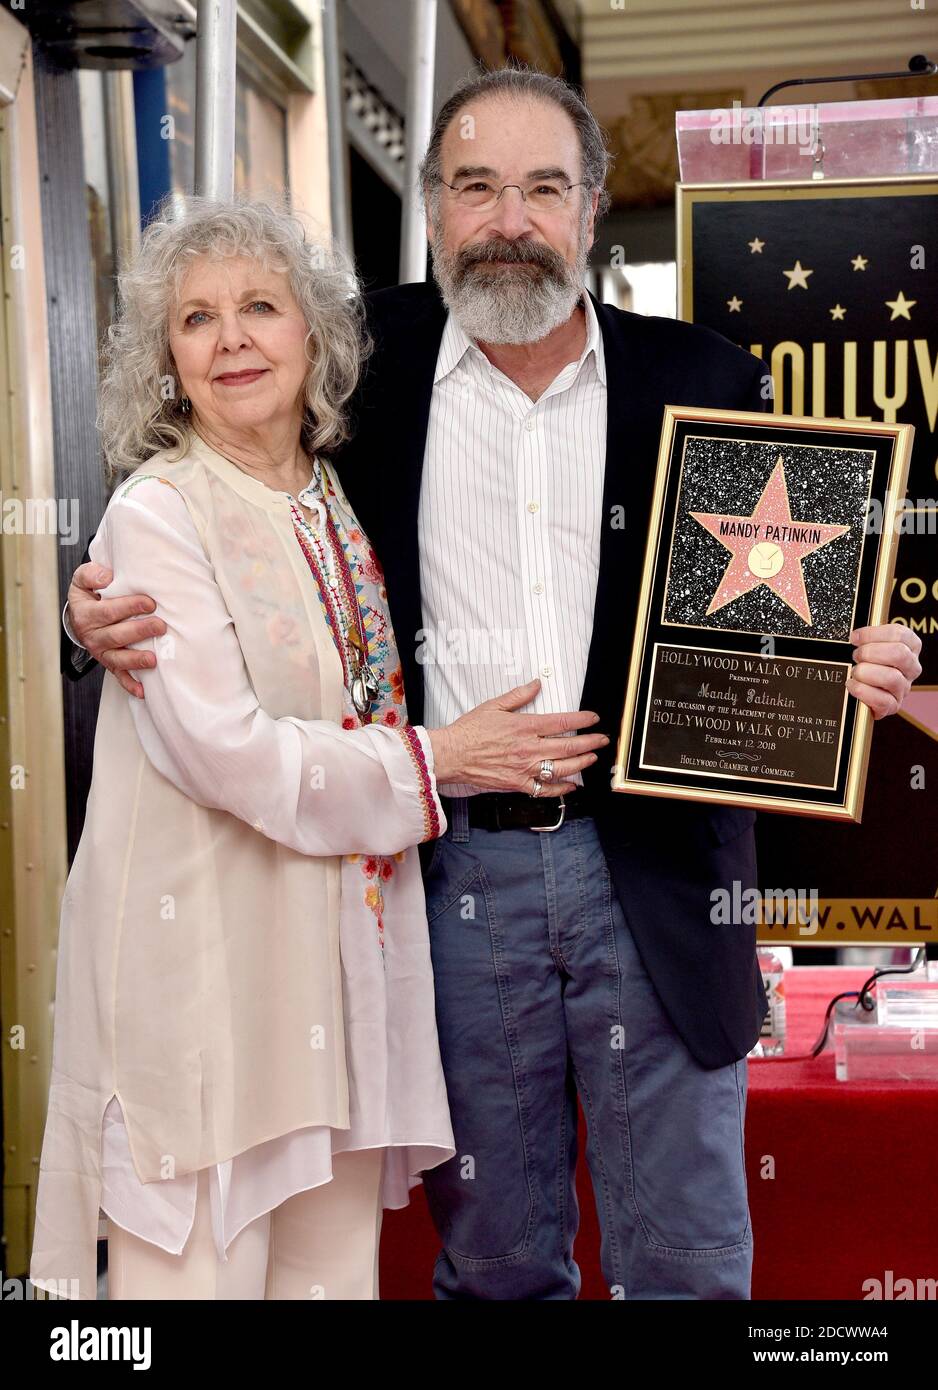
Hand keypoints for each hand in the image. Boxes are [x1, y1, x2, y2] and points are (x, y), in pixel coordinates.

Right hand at [67, 562, 165, 698]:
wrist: (80, 615)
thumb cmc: (88, 595)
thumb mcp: (82, 580)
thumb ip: (90, 574)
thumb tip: (106, 577)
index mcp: (86, 614)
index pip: (108, 611)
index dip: (128, 607)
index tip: (149, 602)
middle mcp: (93, 636)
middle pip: (116, 636)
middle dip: (139, 631)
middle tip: (160, 625)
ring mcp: (102, 652)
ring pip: (118, 659)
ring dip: (136, 660)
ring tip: (153, 659)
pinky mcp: (110, 663)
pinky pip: (119, 676)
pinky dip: (130, 684)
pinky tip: (143, 690)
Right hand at [425, 678, 609, 794]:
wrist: (452, 754)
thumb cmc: (469, 731)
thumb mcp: (494, 706)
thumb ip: (518, 696)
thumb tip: (536, 684)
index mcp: (524, 726)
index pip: (562, 721)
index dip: (582, 719)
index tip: (593, 718)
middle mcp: (528, 748)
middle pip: (568, 745)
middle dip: (590, 742)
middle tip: (602, 740)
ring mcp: (525, 768)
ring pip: (562, 768)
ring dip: (581, 763)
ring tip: (592, 758)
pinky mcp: (518, 784)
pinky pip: (545, 789)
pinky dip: (561, 788)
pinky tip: (572, 784)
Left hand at [846, 624, 921, 718]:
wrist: (860, 694)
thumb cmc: (866, 665)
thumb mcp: (869, 645)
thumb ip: (866, 637)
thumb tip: (854, 635)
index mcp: (910, 647)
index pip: (899, 634)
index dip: (873, 634)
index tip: (855, 638)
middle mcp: (911, 667)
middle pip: (899, 654)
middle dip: (870, 653)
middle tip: (856, 656)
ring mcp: (903, 688)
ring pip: (891, 677)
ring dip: (865, 673)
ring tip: (855, 672)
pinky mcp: (892, 706)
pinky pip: (882, 700)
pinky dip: (862, 691)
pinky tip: (852, 685)